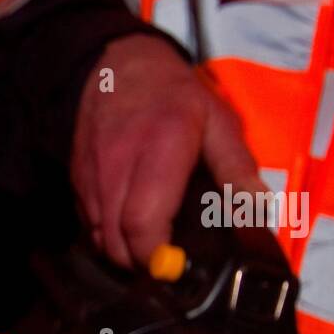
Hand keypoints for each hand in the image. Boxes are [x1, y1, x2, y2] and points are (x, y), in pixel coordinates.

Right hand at [72, 34, 264, 267]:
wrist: (113, 68)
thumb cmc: (172, 95)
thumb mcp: (217, 119)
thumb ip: (236, 166)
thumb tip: (257, 208)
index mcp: (160, 149)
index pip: (143, 222)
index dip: (155, 256)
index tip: (173, 266)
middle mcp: (118, 168)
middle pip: (117, 242)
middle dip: (140, 264)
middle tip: (166, 261)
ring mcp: (92, 178)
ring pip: (99, 239)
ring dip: (122, 253)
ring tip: (147, 247)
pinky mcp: (77, 182)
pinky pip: (88, 225)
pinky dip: (106, 237)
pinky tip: (126, 228)